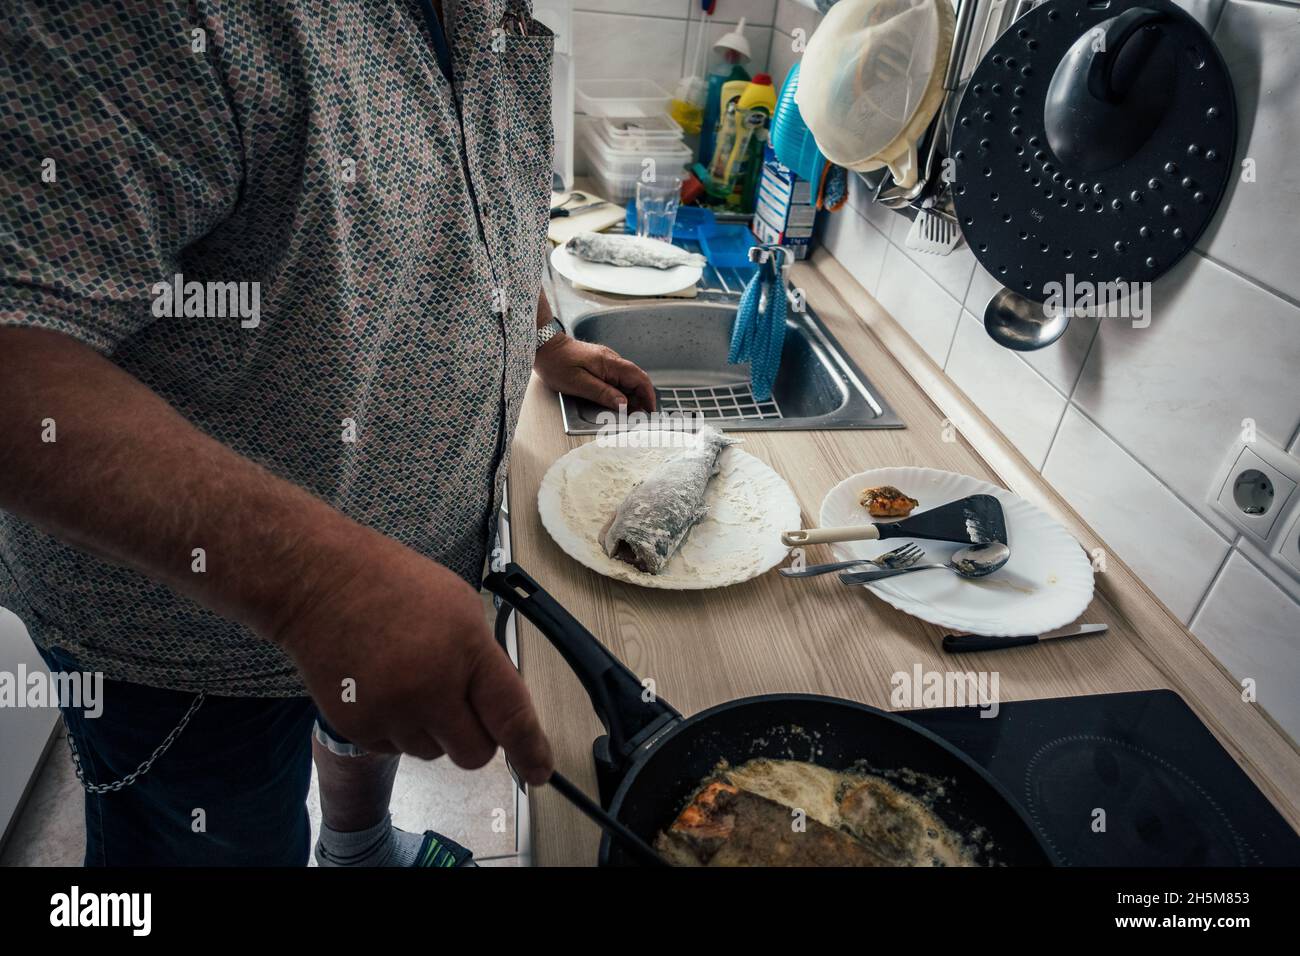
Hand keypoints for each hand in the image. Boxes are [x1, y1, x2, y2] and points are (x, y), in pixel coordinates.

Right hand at [272, 529, 553, 784]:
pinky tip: (383, 688)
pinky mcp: (357, 727)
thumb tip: (499, 708)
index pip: (510, 716)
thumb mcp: (461, 607)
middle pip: (473, 754)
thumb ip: (484, 660)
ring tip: (409, 680)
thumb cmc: (394, 585)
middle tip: (461, 709)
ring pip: (433, 752)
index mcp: (466, 650)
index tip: (539, 770)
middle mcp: (430, 688)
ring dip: (431, 730)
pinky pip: (394, 749)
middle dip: (475, 738)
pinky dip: (396, 729)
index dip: (530, 750)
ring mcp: (391, 711)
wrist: (322, 584)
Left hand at [534, 335, 655, 412]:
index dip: (648, 395)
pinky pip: (616, 379)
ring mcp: (607, 362)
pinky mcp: (600, 365)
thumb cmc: (557, 363)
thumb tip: (623, 404)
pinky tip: (615, 402)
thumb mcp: (579, 383)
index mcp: (610, 363)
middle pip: (636, 380)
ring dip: (630, 397)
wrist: (545, 346)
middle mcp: (612, 360)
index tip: (650, 411)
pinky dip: (620, 392)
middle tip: (638, 418)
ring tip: (627, 414)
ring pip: (626, 381)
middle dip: (640, 399)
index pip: (639, 378)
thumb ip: (603, 393)